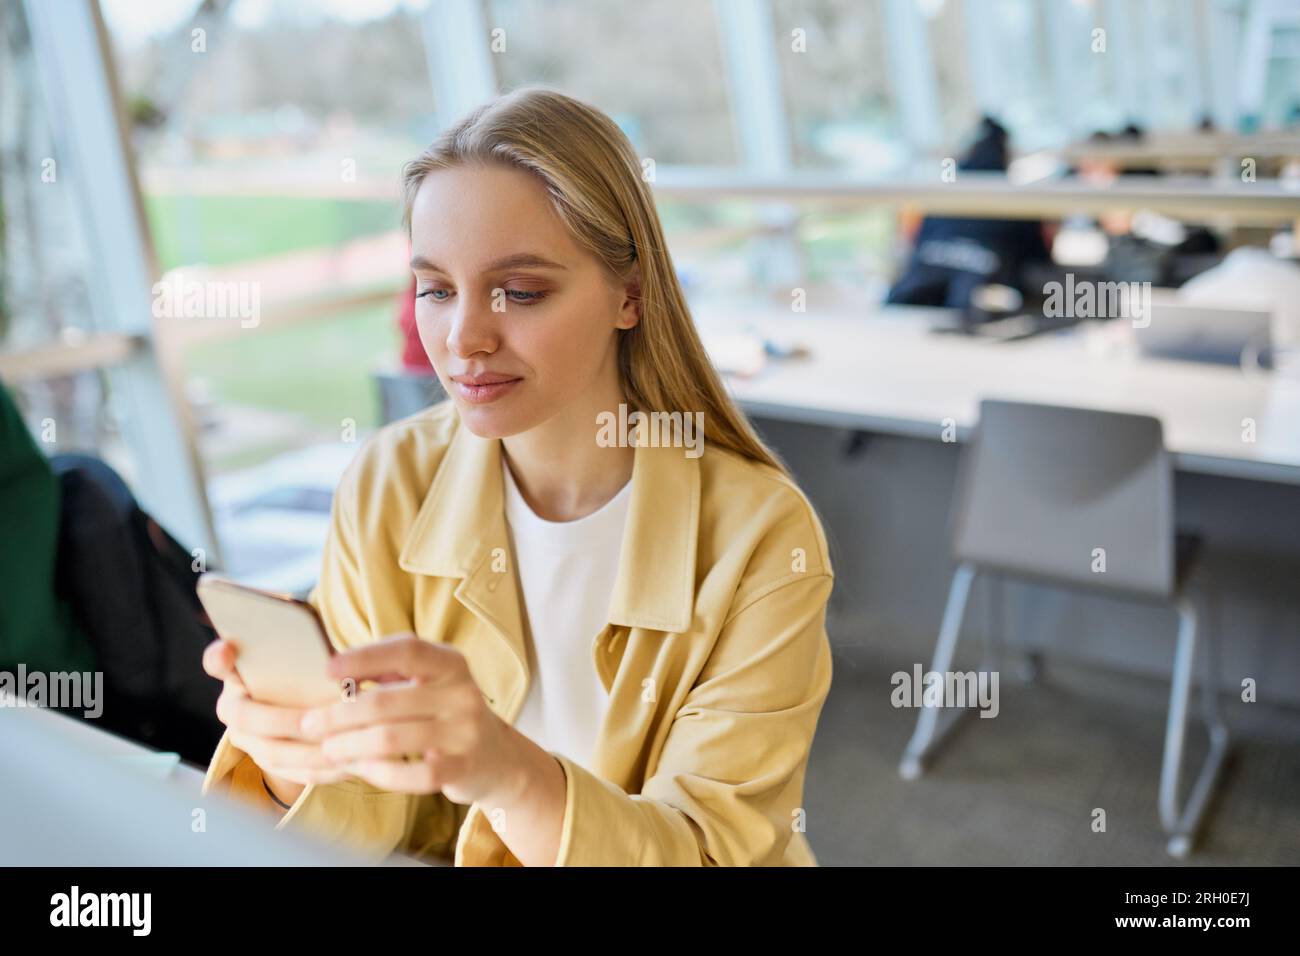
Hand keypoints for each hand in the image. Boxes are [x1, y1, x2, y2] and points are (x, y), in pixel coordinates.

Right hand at [202, 638, 350, 794]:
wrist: (304, 698)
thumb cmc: (305, 665)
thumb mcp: (305, 653)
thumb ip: (308, 650)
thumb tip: (334, 660)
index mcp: (237, 670)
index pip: (217, 660)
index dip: (219, 657)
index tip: (229, 651)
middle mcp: (234, 706)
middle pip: (245, 717)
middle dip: (282, 720)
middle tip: (313, 720)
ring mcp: (247, 738)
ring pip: (271, 752)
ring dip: (307, 753)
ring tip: (339, 747)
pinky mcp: (269, 761)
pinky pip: (292, 772)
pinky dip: (321, 771)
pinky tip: (345, 764)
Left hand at [297, 633, 525, 806]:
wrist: (497, 757)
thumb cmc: (445, 713)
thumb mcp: (430, 682)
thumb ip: (391, 671)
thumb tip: (337, 668)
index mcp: (451, 664)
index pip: (408, 650)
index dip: (365, 657)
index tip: (328, 669)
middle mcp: (463, 693)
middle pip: (387, 701)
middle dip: (339, 715)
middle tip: (310, 724)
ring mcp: (467, 732)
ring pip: (393, 739)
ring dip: (351, 745)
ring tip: (329, 749)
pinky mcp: (464, 767)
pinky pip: (414, 774)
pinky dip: (381, 772)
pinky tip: (362, 768)